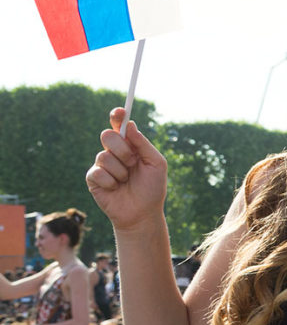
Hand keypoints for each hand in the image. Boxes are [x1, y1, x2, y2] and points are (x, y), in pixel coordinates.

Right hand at [86, 107, 168, 231]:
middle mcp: (114, 152)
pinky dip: (111, 181)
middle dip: (122, 149)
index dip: (117, 116)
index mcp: (130, 146)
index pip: (119, 126)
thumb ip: (144, 144)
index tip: (120, 111)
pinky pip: (97, 172)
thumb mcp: (156, 163)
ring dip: (120, 170)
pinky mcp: (93, 179)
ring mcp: (102, 165)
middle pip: (107, 135)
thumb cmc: (152, 188)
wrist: (143, 213)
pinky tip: (116, 188)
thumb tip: (130, 125)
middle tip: (132, 162)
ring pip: (103, 155)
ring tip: (127, 180)